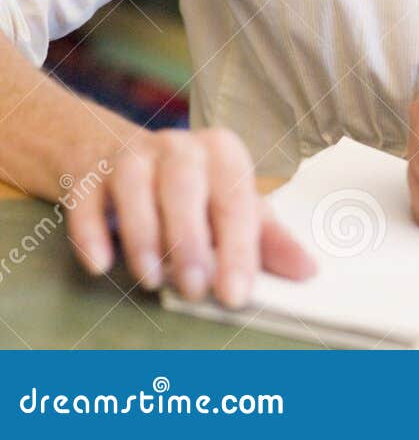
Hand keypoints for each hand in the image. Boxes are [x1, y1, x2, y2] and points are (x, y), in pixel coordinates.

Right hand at [64, 128, 315, 306]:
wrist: (119, 157)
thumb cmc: (191, 191)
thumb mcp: (232, 209)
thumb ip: (268, 240)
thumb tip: (308, 271)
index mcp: (224, 153)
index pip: (236, 201)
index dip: (239, 250)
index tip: (237, 294)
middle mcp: (179, 147)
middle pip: (186, 188)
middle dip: (191, 243)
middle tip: (195, 289)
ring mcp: (131, 157)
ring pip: (136, 189)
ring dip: (145, 239)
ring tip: (154, 280)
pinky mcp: (90, 175)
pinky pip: (87, 200)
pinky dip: (92, 233)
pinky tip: (102, 264)